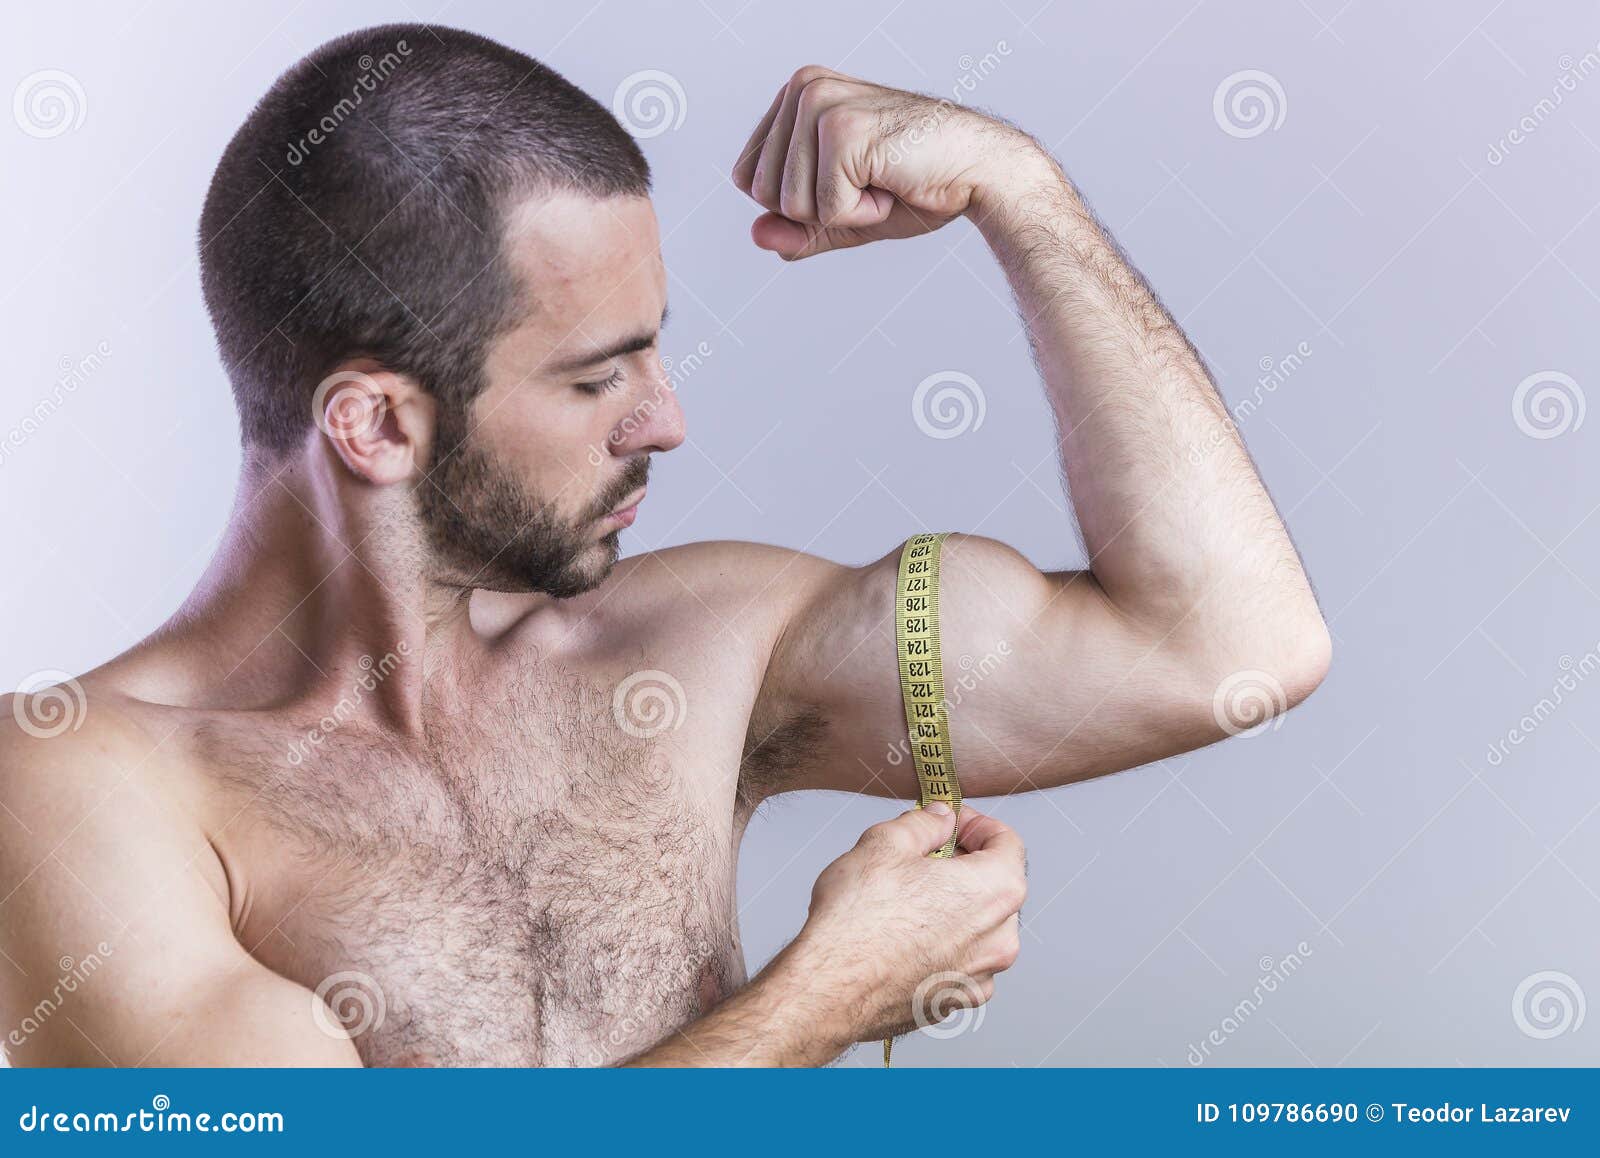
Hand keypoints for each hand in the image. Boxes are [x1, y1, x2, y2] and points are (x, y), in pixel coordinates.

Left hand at [730, 65, 1042, 259]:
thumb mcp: (844, 215)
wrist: (981, 172)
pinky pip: (825, 210)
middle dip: (817, 209)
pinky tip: (893, 183)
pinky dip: (862, 214)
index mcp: (796, 96)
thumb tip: (756, 236)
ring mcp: (820, 104)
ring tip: (882, 180)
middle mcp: (803, 89)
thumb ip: (798, 229)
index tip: (850, 181)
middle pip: (762, 193)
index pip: (749, 177)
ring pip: (789, 204)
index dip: (798, 203)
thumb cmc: (918, 186)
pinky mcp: (842, 130)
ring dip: (843, 212)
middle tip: (871, 182)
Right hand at [789, 802, 1025, 1043]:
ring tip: (907, 898)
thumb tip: (939, 819)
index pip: (1007, 843)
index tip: (949, 824)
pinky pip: (958, 964)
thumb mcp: (885, 843)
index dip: (976, 824)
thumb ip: (924, 823)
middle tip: (923, 857)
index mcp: (995, 891)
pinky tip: (903, 937)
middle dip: (963, 867)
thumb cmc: (857, 921)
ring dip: (953, 908)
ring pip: (978, 929)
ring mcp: (979, 977)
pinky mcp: (953, 1002)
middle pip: (996, 887)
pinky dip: (941, 946)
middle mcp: (1000, 939)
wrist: (829, 989)